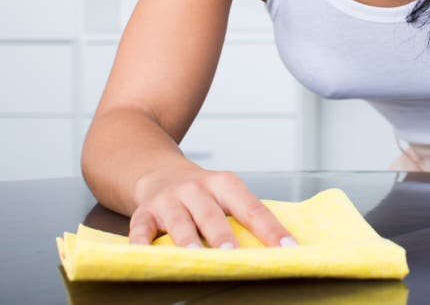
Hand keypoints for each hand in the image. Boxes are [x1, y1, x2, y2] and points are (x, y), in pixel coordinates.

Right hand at [128, 163, 296, 248]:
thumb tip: (277, 248)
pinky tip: (144, 254)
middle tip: (234, 254)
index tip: (287, 248)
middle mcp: (197, 189)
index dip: (270, 229)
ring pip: (179, 221)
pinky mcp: (144, 213)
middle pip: (212, 214)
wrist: (159, 172)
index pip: (252, 208)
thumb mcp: (225, 195)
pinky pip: (141, 228)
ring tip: (196, 257)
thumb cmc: (202, 194)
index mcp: (225, 184)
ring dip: (187, 240)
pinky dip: (141, 243)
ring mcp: (169, 200)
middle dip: (223, 234)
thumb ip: (243, 216)